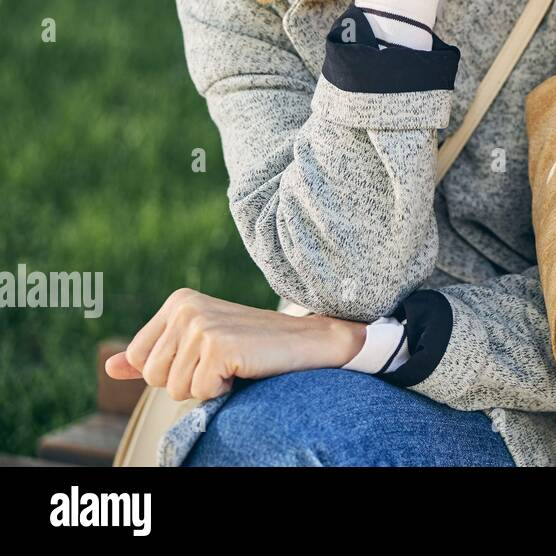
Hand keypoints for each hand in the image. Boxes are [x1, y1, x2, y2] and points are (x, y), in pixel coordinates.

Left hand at [104, 288, 365, 401]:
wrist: (307, 341)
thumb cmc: (253, 345)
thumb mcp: (198, 345)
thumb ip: (152, 355)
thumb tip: (109, 367)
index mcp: (178, 302)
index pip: (140, 360)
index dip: (172, 371)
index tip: (206, 356)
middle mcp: (186, 308)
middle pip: (153, 377)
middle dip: (187, 381)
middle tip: (223, 362)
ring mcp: (202, 325)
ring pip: (176, 389)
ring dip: (207, 387)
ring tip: (235, 364)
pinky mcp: (219, 346)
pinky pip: (201, 392)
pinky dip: (223, 391)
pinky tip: (244, 368)